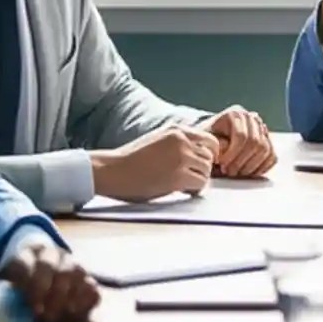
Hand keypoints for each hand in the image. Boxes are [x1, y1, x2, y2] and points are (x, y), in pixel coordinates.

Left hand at [0, 242, 98, 321]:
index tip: (31, 305)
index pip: (27, 263)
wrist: (42, 259)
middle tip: (45, 314)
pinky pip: (92, 283)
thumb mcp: (0, 274)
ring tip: (63, 313)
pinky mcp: (86, 276)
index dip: (30, 284)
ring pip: (77, 271)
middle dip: (51, 291)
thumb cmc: (18, 274)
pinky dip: (88, 295)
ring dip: (70, 293)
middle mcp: (54, 253)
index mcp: (29, 251)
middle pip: (55, 267)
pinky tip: (78, 309)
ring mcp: (73, 263)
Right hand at [90, 124, 219, 201]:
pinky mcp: (178, 175)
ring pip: (207, 170)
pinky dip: (195, 190)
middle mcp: (182, 140)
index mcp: (177, 130)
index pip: (210, 140)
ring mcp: (181, 157)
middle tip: (192, 178)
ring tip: (185, 185)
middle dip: (203, 169)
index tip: (201, 164)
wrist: (112, 170)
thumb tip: (197, 154)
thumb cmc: (130, 159)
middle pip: (210, 156)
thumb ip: (177, 143)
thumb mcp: (158, 140)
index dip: (209, 155)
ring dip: (199, 179)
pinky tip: (183, 191)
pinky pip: (201, 184)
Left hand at [198, 106, 276, 177]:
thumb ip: (215, 143)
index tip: (223, 166)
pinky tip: (249, 173)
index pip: (242, 135)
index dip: (233, 154)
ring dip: (252, 166)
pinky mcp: (268, 140)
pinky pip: (272, 156)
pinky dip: (263, 167)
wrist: (214, 138)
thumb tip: (225, 149)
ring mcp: (262, 128)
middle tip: (230, 172)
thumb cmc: (208, 140)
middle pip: (255, 142)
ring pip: (266, 149)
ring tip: (238, 173)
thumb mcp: (206, 139)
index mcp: (235, 114)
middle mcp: (251, 117)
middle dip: (242, 161)